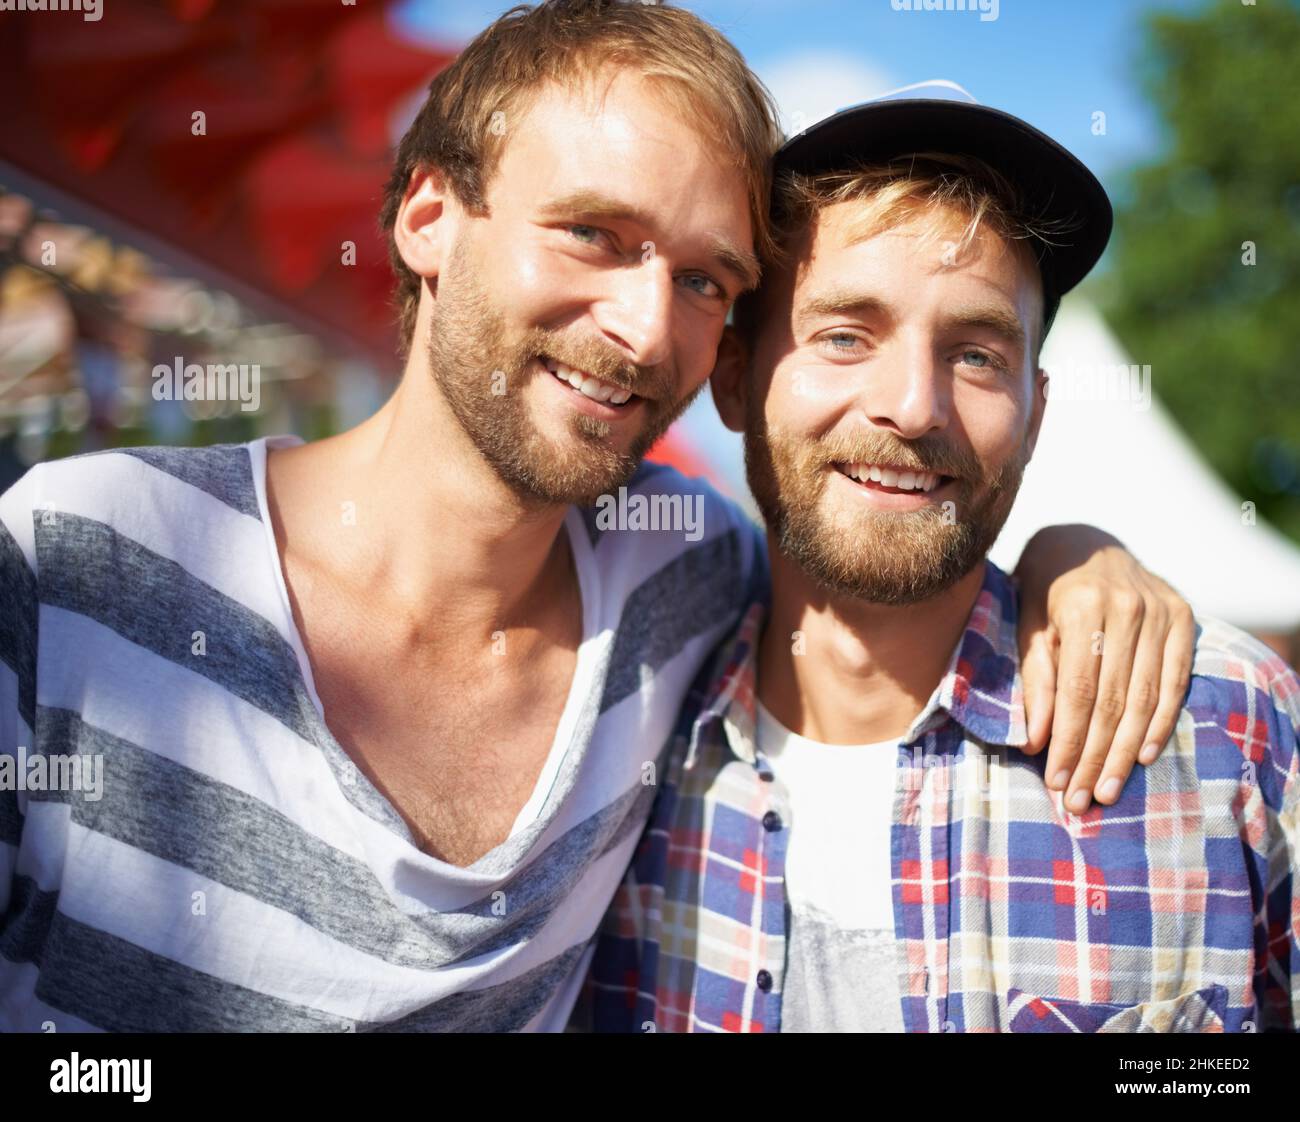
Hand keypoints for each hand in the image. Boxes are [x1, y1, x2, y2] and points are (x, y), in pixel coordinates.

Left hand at [1014, 524, 1194, 812]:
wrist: (1083, 541)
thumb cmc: (1043, 590)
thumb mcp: (1028, 625)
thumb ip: (1036, 679)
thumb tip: (1036, 741)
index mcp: (1080, 605)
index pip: (1077, 690)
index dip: (1068, 740)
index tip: (1056, 781)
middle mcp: (1126, 607)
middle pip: (1112, 700)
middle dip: (1095, 757)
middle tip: (1082, 801)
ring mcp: (1160, 611)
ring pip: (1144, 698)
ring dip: (1125, 752)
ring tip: (1108, 790)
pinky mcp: (1183, 617)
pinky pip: (1175, 681)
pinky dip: (1160, 722)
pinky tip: (1143, 755)